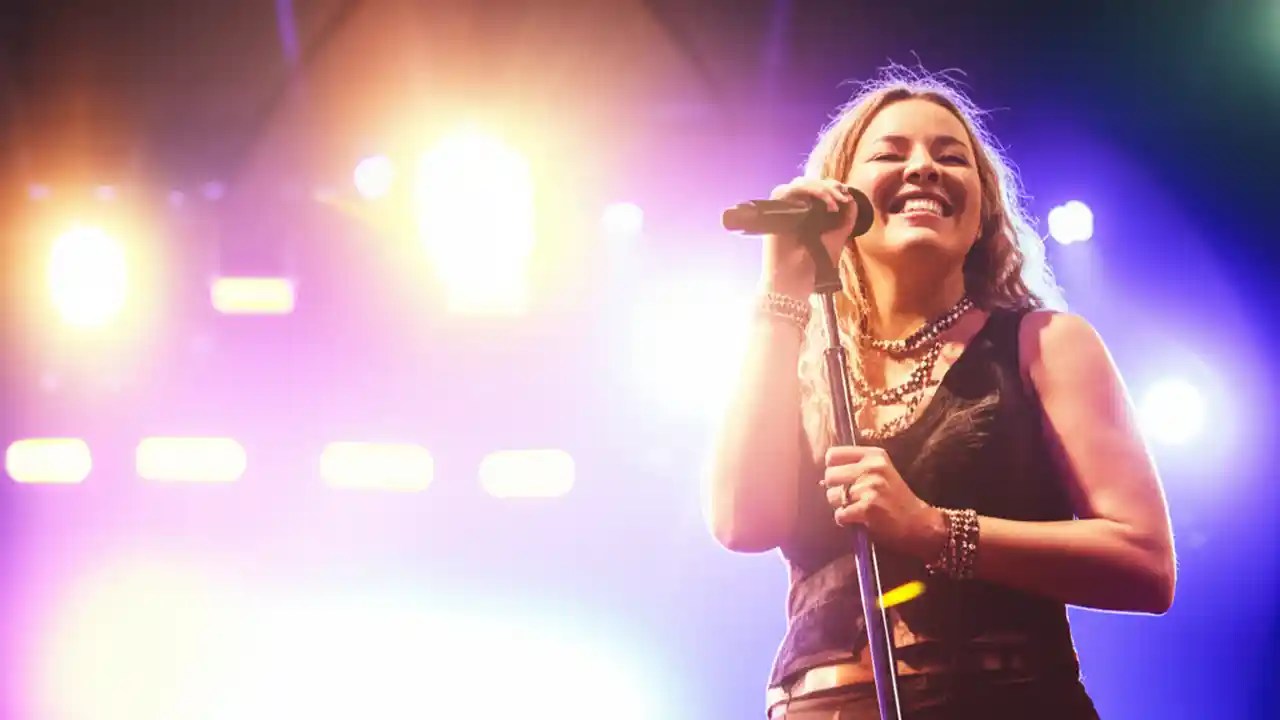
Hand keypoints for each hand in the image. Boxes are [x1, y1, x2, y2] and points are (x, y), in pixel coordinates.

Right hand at [761, 176, 861, 297]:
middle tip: (843, 198)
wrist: (797, 281)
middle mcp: (793, 208)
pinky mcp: (774, 210)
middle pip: (809, 182)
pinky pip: (789, 190)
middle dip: (830, 186)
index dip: (832, 187)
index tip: (847, 195)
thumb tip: (852, 197)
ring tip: (836, 202)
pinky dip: (810, 191)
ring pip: (800, 183)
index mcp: (806, 212)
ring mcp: (783, 209)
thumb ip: (847, 217)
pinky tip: (827, 205)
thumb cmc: (815, 263)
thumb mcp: (838, 236)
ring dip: (822, 188)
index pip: (816, 189)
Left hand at [822, 445, 944, 560]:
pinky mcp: (868, 508)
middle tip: (848, 497)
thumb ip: (857, 466)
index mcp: (874, 455)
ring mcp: (870, 487)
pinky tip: (857, 519)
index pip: (833, 454)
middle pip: (829, 476)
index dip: (832, 468)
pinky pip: (840, 514)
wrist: (918, 522)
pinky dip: (844, 520)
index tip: (841, 478)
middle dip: (834, 489)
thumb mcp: (881, 471)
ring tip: (856, 508)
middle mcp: (872, 467)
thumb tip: (826, 472)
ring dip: (840, 505)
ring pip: (832, 496)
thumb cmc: (895, 497)